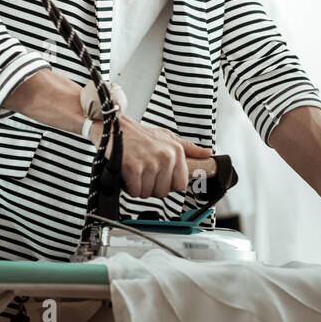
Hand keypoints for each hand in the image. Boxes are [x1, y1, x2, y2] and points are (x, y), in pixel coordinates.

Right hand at [89, 114, 212, 199]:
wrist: (114, 128)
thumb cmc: (139, 135)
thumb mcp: (167, 137)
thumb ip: (189, 148)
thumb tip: (207, 153)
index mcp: (176, 151)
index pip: (180, 185)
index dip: (168, 184)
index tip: (160, 178)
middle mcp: (165, 157)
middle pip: (164, 192)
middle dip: (152, 186)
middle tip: (145, 173)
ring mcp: (150, 163)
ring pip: (148, 193)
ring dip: (140, 187)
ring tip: (136, 172)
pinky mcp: (134, 168)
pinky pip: (136, 191)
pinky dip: (130, 187)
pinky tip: (128, 175)